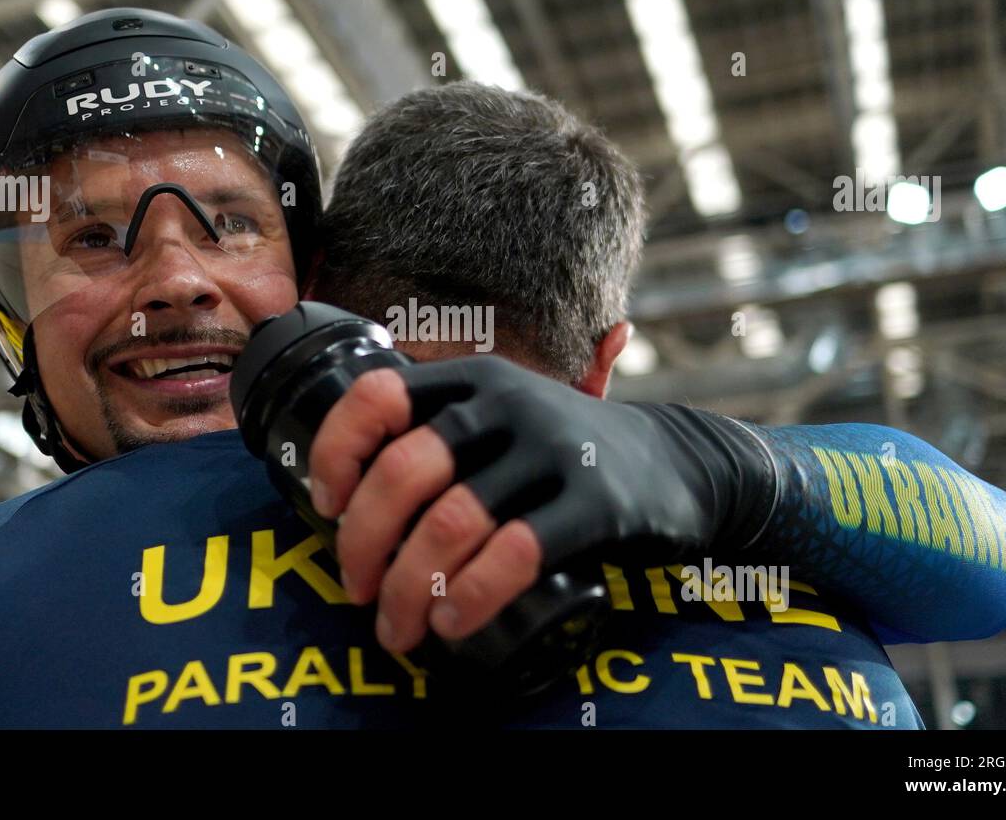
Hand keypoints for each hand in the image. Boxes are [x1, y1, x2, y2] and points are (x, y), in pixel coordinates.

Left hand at [306, 355, 775, 654]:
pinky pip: (516, 553)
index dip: (336, 451)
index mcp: (473, 380)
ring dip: (409, 586)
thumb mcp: (503, 419)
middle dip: (364, 542)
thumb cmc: (563, 454)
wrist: (677, 462)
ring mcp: (553, 451)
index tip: (328, 505)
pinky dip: (472, 595)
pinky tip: (453, 621)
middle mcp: (507, 404)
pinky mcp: (594, 503)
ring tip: (400, 627)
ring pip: (452, 520)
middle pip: (404, 471)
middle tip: (359, 589)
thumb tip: (346, 503)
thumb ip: (439, 436)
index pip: (378, 396)